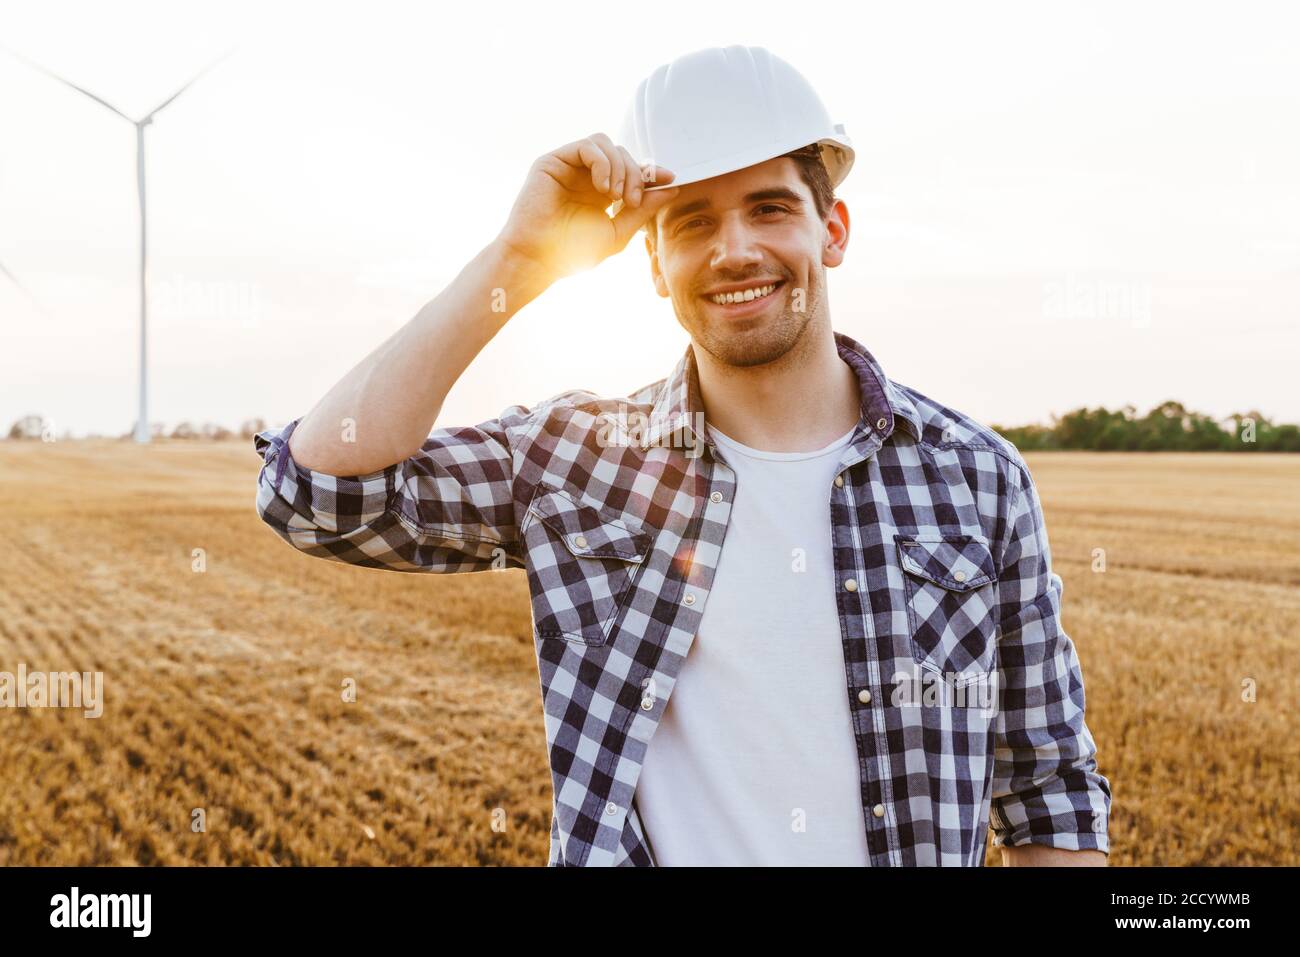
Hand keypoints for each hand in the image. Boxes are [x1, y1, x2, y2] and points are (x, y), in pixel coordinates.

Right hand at [496, 132, 678, 280]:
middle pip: (621, 153)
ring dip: (619, 167)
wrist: (538, 260)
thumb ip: (642, 210)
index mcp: (600, 192)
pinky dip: (602, 163)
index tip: (670, 178)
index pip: (630, 169)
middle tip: (631, 201)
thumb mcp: (617, 232)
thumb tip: (672, 188)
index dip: (651, 171)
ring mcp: (568, 166)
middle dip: (635, 174)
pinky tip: (602, 188)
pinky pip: (587, 145)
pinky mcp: (553, 161)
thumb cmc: (573, 253)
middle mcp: (584, 176)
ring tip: (615, 196)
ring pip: (605, 143)